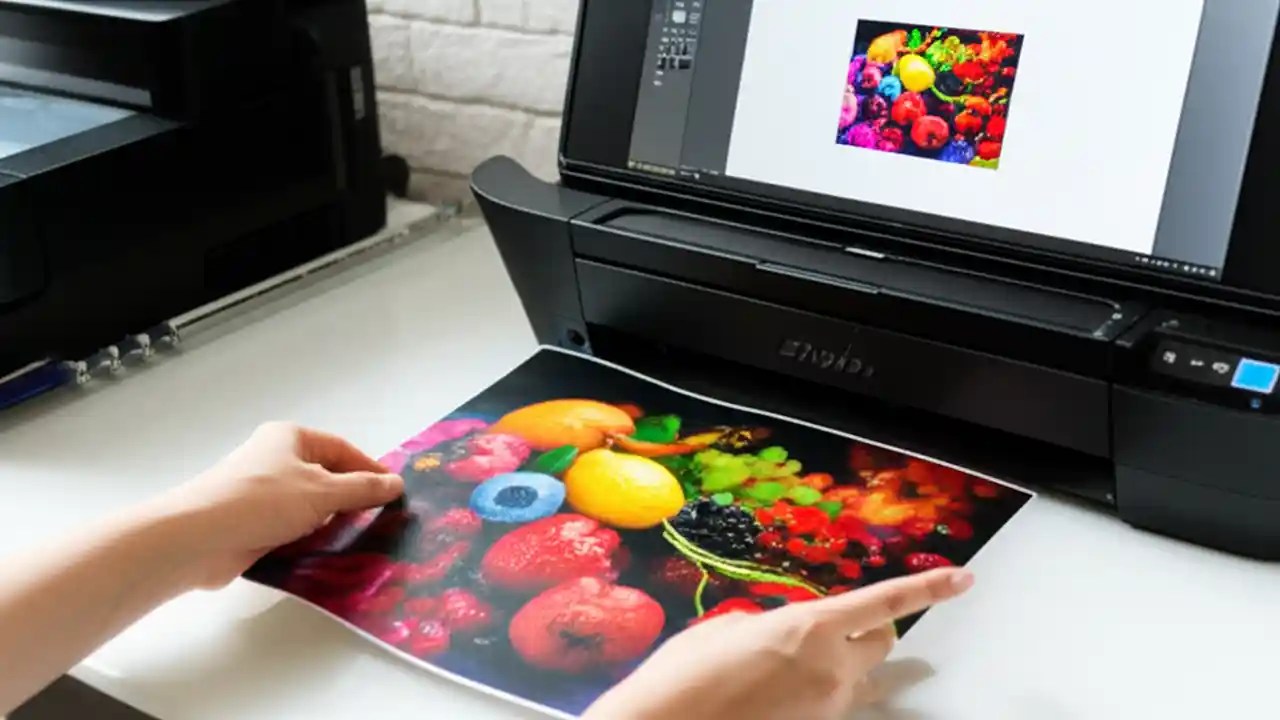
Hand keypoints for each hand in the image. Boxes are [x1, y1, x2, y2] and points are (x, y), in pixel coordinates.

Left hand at [145, 422, 403, 589]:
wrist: (199, 537)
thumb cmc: (263, 501)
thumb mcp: (322, 491)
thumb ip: (362, 489)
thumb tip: (396, 484)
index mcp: (290, 437)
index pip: (342, 449)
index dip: (370, 470)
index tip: (394, 495)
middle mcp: (275, 459)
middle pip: (326, 477)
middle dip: (350, 498)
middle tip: (379, 521)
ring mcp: (260, 492)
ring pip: (308, 505)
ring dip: (328, 522)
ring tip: (357, 541)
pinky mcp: (251, 523)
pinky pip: (290, 527)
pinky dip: (307, 538)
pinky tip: (324, 555)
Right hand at [583, 568, 973, 719]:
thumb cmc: (685, 673)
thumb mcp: (728, 629)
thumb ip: (775, 625)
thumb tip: (786, 633)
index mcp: (809, 628)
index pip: (886, 603)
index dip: (928, 588)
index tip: (963, 579)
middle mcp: (830, 668)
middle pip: (885, 644)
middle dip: (876, 631)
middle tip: (843, 628)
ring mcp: (826, 707)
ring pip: (863, 679)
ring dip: (849, 665)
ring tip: (802, 666)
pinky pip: (836, 703)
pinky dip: (824, 690)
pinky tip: (784, 691)